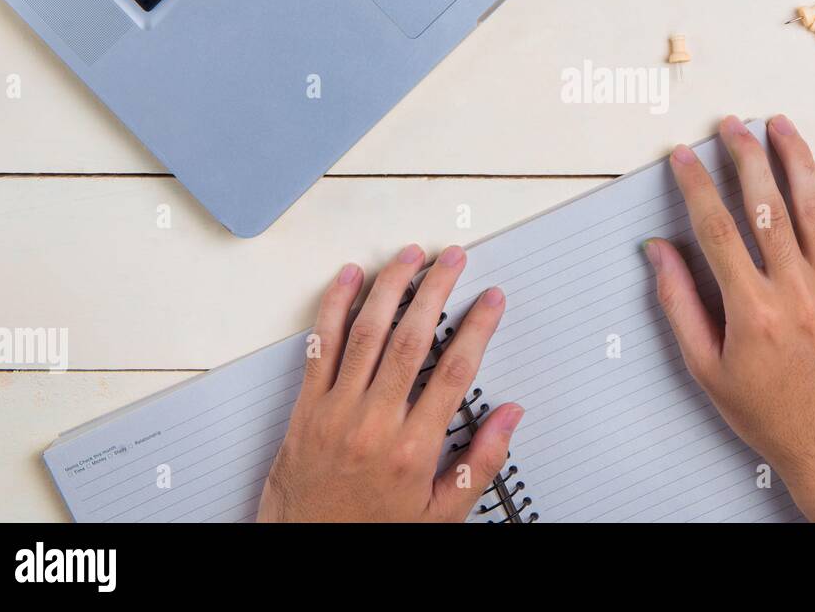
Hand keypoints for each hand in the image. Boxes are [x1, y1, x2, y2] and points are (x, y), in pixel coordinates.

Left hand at [258, 245, 523, 521]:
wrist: (306, 556)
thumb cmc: (371, 535)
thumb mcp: (439, 515)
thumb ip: (479, 463)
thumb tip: (508, 416)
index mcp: (411, 449)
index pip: (454, 371)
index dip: (477, 327)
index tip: (490, 300)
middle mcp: (373, 423)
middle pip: (411, 339)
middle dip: (436, 290)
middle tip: (452, 259)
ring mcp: (335, 411)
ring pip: (366, 333)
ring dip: (390, 287)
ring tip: (409, 257)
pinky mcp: (305, 409)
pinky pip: (320, 347)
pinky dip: (333, 308)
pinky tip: (347, 280)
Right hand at [645, 115, 814, 521]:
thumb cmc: (771, 414)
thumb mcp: (707, 369)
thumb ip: (679, 305)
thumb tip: (658, 253)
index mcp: (753, 311)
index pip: (717, 228)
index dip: (696, 185)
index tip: (682, 157)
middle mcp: (798, 292)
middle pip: (767, 204)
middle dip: (745, 156)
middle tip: (731, 126)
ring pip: (814, 206)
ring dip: (794, 159)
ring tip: (778, 127)